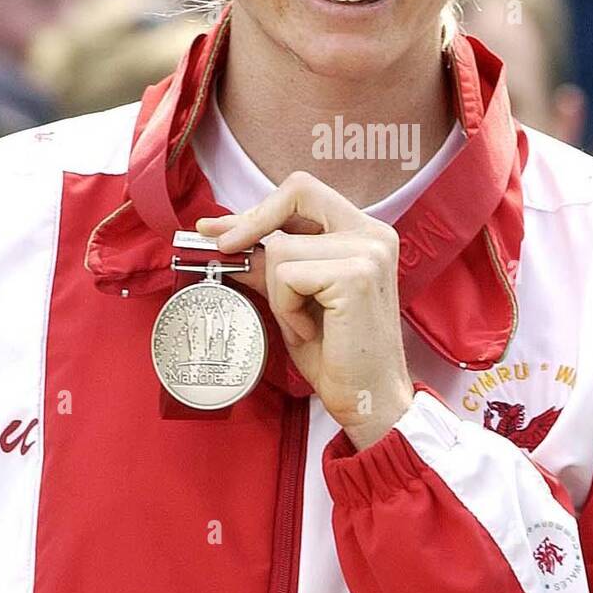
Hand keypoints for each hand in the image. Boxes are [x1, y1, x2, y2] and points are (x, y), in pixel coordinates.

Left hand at [196, 172, 413, 448]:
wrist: (368, 399)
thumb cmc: (337, 354)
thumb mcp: (294, 300)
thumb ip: (268, 266)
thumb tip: (223, 240)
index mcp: (364, 233)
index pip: (304, 193)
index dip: (258, 207)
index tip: (218, 228)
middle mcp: (373, 234)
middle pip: (297, 193)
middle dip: (253, 221)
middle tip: (224, 249)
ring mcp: (369, 252)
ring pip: (281, 247)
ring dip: (278, 293)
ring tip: (304, 322)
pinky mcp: (357, 276)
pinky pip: (288, 276)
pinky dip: (286, 308)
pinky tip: (311, 330)